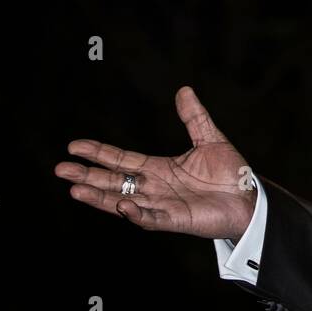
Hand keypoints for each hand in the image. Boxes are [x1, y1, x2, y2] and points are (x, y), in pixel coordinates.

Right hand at [55, 87, 256, 239]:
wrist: (251, 198)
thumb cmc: (231, 174)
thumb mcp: (210, 139)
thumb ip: (194, 118)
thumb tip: (183, 90)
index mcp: (160, 169)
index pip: (122, 160)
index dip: (100, 153)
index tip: (75, 146)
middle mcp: (155, 188)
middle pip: (115, 181)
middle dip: (88, 175)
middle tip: (61, 169)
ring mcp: (163, 206)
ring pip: (124, 202)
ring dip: (101, 197)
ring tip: (75, 189)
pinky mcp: (176, 220)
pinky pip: (152, 219)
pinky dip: (137, 214)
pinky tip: (122, 206)